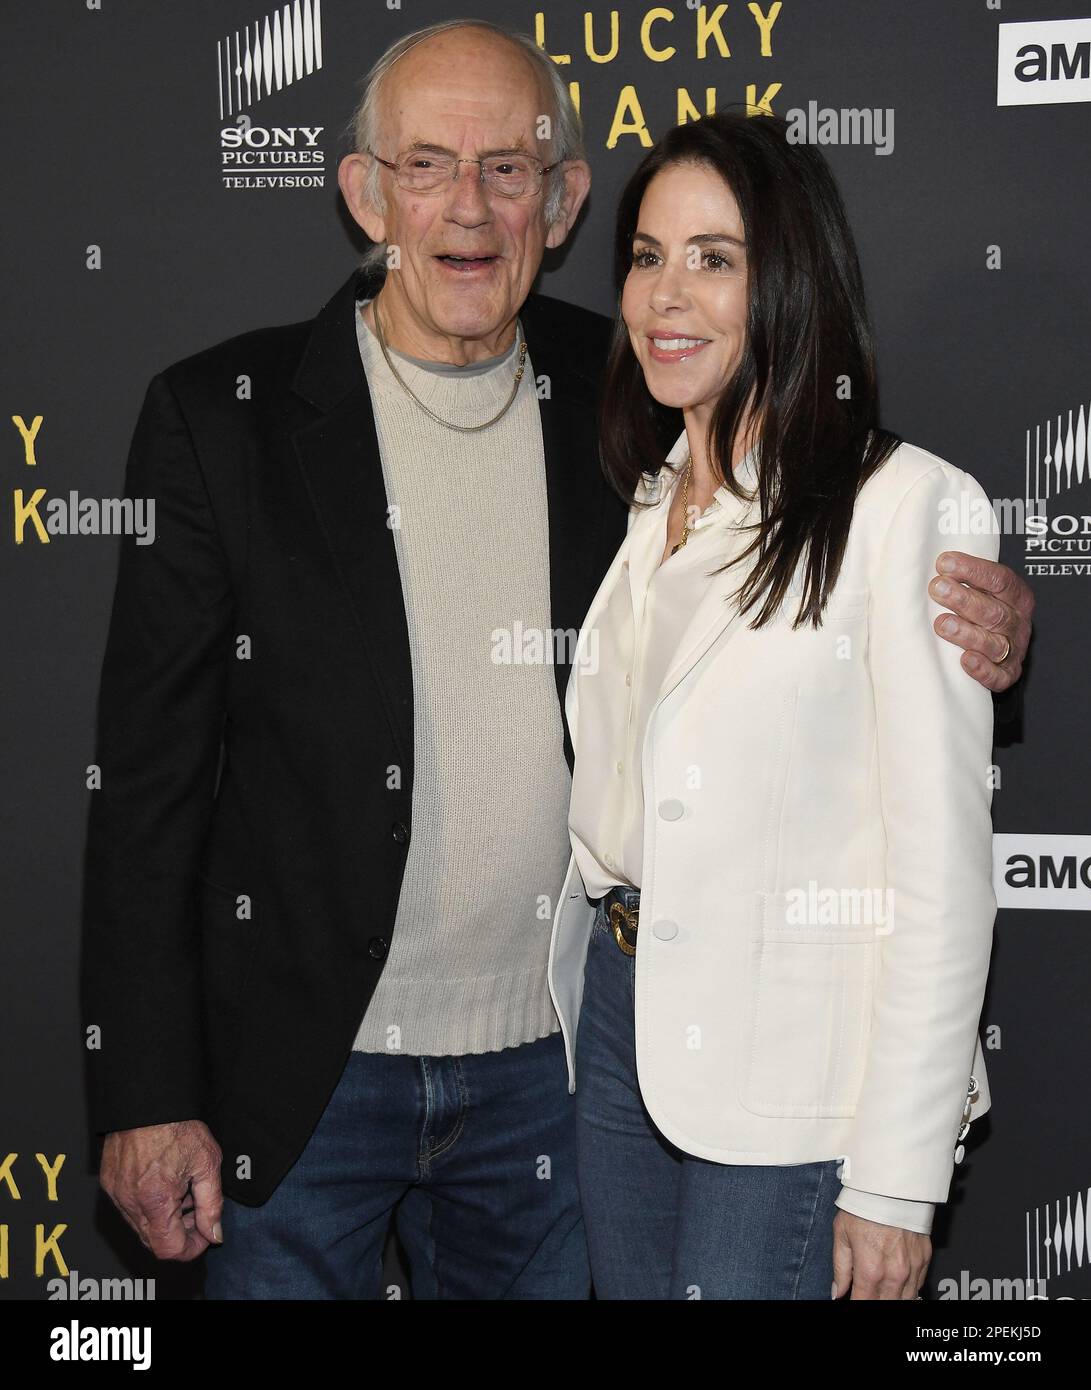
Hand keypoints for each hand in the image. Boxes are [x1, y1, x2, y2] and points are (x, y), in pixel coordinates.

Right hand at [99, 1120, 223, 1260]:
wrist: (149, 1098)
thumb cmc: (178, 1124)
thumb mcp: (207, 1163)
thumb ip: (212, 1204)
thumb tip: (214, 1234)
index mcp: (155, 1199)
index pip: (168, 1249)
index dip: (191, 1248)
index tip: (205, 1234)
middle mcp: (130, 1201)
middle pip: (153, 1241)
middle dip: (179, 1233)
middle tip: (197, 1210)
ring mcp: (116, 1192)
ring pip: (140, 1226)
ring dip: (164, 1219)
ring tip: (183, 1192)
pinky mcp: (108, 1182)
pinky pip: (128, 1208)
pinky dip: (148, 1206)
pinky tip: (165, 1183)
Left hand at [832, 1209, 930, 1299]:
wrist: (891, 1187)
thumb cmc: (864, 1206)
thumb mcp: (841, 1235)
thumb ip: (840, 1268)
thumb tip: (837, 1291)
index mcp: (870, 1270)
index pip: (863, 1302)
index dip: (856, 1303)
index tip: (852, 1299)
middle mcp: (894, 1274)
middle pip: (885, 1304)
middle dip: (874, 1301)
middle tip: (866, 1293)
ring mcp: (912, 1268)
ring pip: (905, 1299)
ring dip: (893, 1298)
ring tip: (882, 1291)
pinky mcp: (925, 1259)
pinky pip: (918, 1284)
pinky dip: (908, 1288)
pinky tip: (898, 1282)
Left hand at [930, 552, 1032, 691]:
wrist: (997, 650)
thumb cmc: (981, 612)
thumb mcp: (981, 590)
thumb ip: (964, 578)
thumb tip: (934, 562)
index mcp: (1016, 596)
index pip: (999, 579)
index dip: (973, 570)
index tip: (945, 563)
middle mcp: (1017, 622)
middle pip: (994, 611)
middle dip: (964, 600)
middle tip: (937, 589)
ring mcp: (1013, 650)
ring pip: (994, 643)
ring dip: (967, 633)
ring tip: (943, 624)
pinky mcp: (1006, 675)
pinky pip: (997, 676)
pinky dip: (982, 669)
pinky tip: (965, 660)